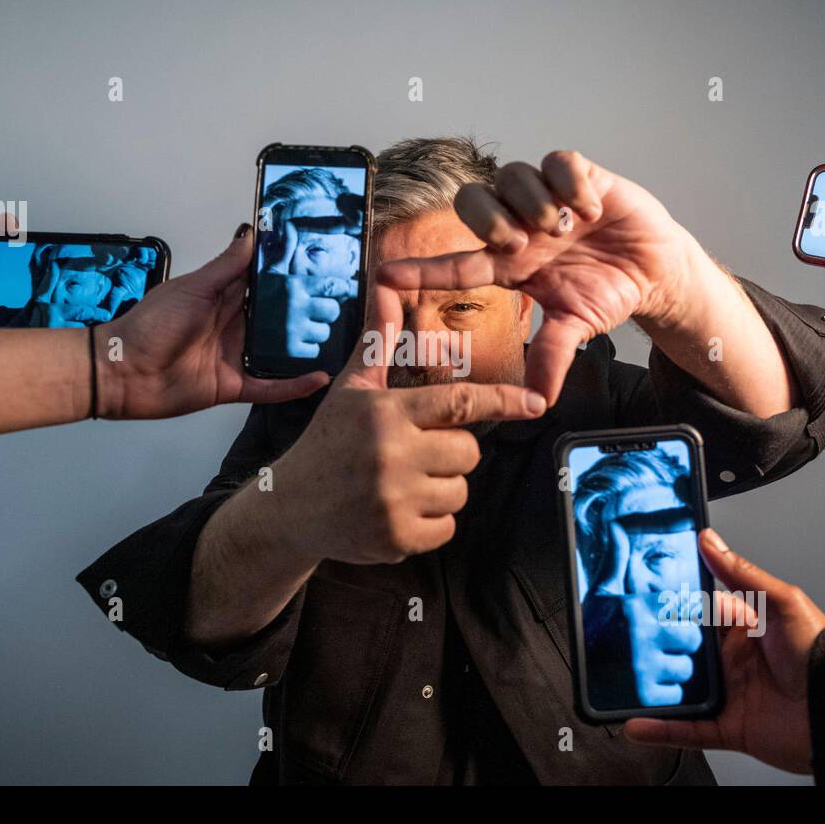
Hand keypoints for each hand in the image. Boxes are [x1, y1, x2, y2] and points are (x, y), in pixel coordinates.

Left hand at [97, 225, 329, 418]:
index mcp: (222, 298)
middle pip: (277, 317)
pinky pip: (270, 386)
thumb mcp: (193, 289)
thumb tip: (250, 234)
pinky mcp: (233, 385)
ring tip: (340, 336)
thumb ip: (226, 267)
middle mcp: (232, 325)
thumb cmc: (149, 325)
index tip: (318, 262)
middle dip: (306, 309)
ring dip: (305, 345)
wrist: (123, 371)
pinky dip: (293, 385)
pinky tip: (319, 378)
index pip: (262, 283)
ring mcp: (234, 355)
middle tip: (341, 299)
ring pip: (279, 351)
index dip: (288, 274)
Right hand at [248, 282, 545, 564]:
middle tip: (416, 456)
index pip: (460, 402)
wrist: (288, 508)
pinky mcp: (396, 538)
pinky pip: (446, 529)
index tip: (537, 403)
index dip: (504, 401)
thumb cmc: (328, 442)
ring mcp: (393, 500)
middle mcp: (391, 454)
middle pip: (468, 453)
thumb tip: (386, 285)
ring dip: (441, 490)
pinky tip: (398, 513)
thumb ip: (379, 343)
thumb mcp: (351, 390)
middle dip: (452, 454)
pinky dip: (430, 524)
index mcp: (385, 413)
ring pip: (460, 492)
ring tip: (402, 485)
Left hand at [377, 150, 720, 402]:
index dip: (421, 271)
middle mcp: (520, 226)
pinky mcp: (580, 176)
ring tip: (565, 228)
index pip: (456, 265)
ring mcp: (547, 198)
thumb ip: (553, 355)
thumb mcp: (577, 326)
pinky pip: (558, 161)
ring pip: (511, 175)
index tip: (385, 277)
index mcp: (510, 264)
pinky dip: (571, 184)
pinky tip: (591, 209)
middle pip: (473, 203)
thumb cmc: (607, 293)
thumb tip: (539, 401)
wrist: (654, 270)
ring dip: (533, 203)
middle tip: (523, 245)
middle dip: (491, 221)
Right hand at [622, 529, 824, 774]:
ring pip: (680, 690)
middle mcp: (733, 661)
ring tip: (624, 680)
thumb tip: (710, 541)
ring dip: (654, 687)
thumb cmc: (819, 651)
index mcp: (744, 628)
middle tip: (627, 638)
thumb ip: (741, 574)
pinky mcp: (729, 726)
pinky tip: (638, 724)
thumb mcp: (781, 601)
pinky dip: (662, 729)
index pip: (698, 613)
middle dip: (657, 647)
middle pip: (683, 652)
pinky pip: (689, 728)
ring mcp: (730, 694)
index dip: (672, 606)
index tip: (642, 597)